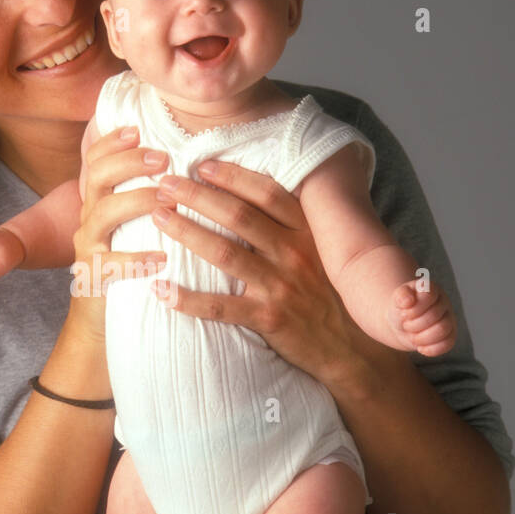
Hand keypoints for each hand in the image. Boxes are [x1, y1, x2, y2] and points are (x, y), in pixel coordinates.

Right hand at [67, 125, 170, 341]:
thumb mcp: (137, 228)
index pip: (96, 160)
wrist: (103, 319)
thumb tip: (191, 170)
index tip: (138, 130)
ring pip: (103, 213)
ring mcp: (89, 247)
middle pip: (97, 177)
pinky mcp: (93, 277)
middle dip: (130, 163)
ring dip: (138, 201)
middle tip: (164, 160)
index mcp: (100, 202)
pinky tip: (162, 258)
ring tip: (168, 202)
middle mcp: (89, 219)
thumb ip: (151, 201)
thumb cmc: (132, 267)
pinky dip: (137, 260)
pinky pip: (110, 264)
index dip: (112, 142)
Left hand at [147, 161, 374, 387]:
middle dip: (197, 195)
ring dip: (186, 231)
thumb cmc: (335, 296)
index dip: (232, 176)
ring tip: (158, 216)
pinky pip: (219, 307)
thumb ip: (298, 226)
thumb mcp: (328, 252)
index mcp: (309, 232)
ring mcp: (281, 286)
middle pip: (238, 215)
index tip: (202, 164)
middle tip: (166, 182)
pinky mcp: (269, 318)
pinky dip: (187, 299)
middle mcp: (295, 254)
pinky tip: (160, 289)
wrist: (356, 349)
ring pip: (223, 252)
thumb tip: (258, 197)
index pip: (266, 193)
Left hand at [388, 279, 456, 356]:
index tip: (403, 312)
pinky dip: (431, 349)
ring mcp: (448, 319)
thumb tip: (408, 300)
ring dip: (422, 337)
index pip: (428, 296)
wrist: (401, 325)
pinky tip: (420, 347)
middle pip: (433, 315)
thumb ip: (401, 295)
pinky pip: (448, 344)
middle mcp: (443, 302)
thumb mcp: (396, 300)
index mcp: (431, 289)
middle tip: (405, 325)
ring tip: (412, 336)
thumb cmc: (400, 309)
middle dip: (413, 324)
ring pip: (443, 329)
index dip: (414, 309)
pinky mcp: (449, 335)